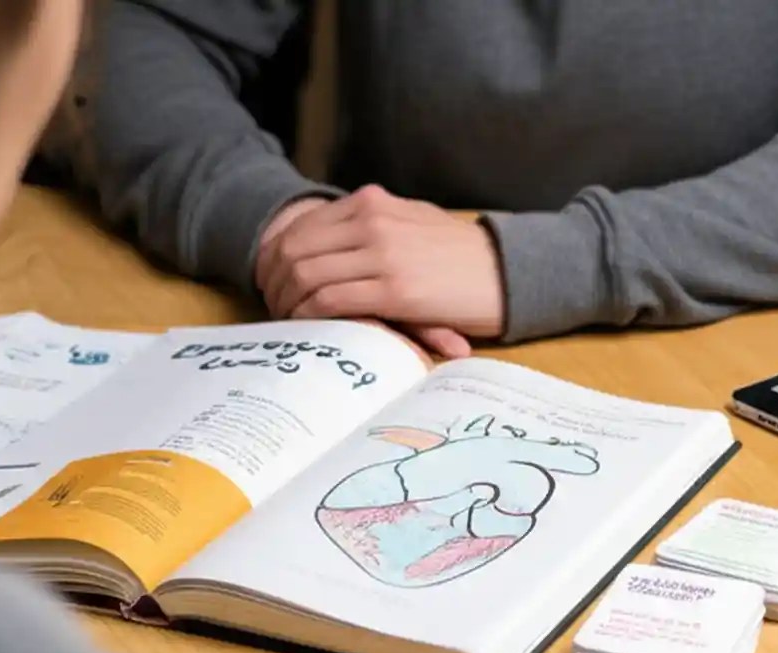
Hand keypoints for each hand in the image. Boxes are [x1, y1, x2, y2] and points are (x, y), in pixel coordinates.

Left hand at [255, 186, 505, 354]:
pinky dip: (312, 315)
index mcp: (372, 201)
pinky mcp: (395, 289)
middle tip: (272, 304)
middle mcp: (372, 221)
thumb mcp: (412, 219)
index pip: (302, 226)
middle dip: (274, 280)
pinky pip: (332, 300)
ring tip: (289, 319)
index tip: (270, 278)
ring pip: (308, 275)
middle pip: (296, 250)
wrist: (506, 270)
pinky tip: (312, 325)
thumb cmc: (459, 252)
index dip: (275, 256)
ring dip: (289, 301)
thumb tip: (335, 233)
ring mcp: (383, 254)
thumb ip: (373, 220)